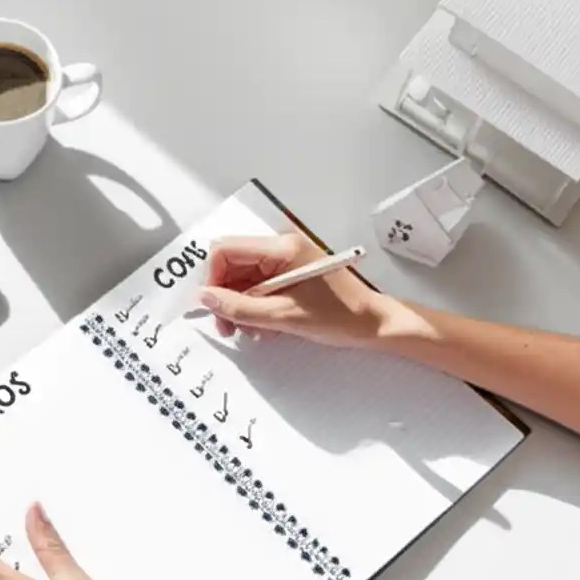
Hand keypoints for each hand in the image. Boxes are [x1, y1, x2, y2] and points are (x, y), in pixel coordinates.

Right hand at [200, 234, 390, 348]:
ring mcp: (287, 260)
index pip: (226, 250)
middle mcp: (282, 247)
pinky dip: (255, 306)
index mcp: (282, 249)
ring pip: (243, 278)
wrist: (375, 324)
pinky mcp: (291, 273)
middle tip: (227, 328)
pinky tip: (264, 326)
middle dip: (224, 296)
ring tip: (250, 331)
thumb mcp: (284, 317)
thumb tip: (204, 298)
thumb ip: (239, 308)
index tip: (214, 308)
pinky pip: (259, 285)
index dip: (212, 278)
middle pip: (232, 264)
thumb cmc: (339, 318)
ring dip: (240, 306)